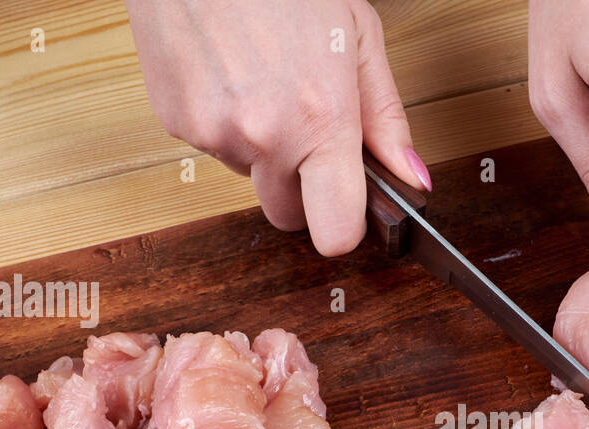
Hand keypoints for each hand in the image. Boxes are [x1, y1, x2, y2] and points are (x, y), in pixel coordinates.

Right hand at [125, 0, 430, 256]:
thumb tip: (412, 177)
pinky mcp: (176, 121)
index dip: (345, 227)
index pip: (335, 233)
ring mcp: (213, 133)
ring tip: (266, 82)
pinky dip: (226, 123)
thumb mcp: (359, 36)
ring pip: (250, 176)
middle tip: (308, 131)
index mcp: (319, 120)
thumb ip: (386, 118)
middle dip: (302, 188)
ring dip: (263, 149)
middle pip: (288, 215)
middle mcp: (263, 137)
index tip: (350, 209)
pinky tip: (233, 74)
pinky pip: (213, 147)